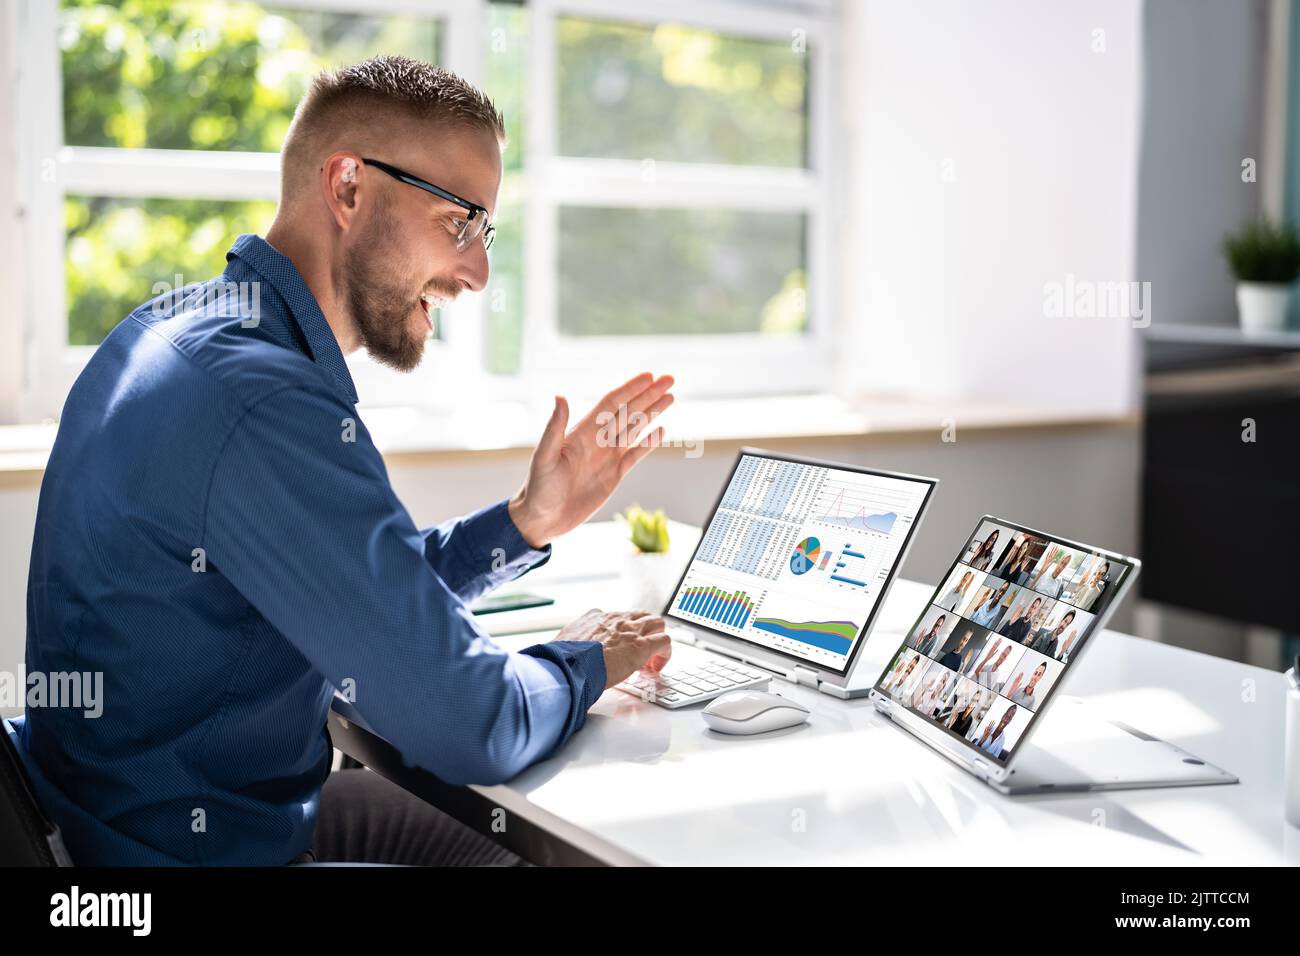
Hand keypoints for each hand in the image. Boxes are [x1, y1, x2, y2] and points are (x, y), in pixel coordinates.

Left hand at [508, 372, 674, 547]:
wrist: (543, 518)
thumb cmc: (538, 487)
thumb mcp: (544, 456)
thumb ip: (555, 427)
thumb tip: (560, 396)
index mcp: (583, 432)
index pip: (612, 404)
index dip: (631, 389)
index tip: (649, 376)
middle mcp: (598, 440)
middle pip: (629, 411)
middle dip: (649, 395)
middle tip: (669, 379)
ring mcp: (607, 457)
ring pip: (635, 429)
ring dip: (652, 412)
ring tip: (670, 397)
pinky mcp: (614, 475)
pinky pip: (635, 455)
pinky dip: (649, 442)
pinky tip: (661, 430)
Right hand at [555, 608, 671, 689]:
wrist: (569, 665)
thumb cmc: (563, 658)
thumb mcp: (563, 642)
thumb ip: (570, 642)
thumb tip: (565, 651)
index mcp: (595, 617)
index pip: (617, 616)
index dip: (622, 631)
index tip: (620, 646)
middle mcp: (615, 619)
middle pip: (641, 615)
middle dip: (644, 631)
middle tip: (639, 651)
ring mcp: (630, 630)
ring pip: (657, 623)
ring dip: (656, 638)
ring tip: (650, 659)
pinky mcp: (642, 645)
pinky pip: (664, 641)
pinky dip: (665, 654)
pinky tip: (656, 667)